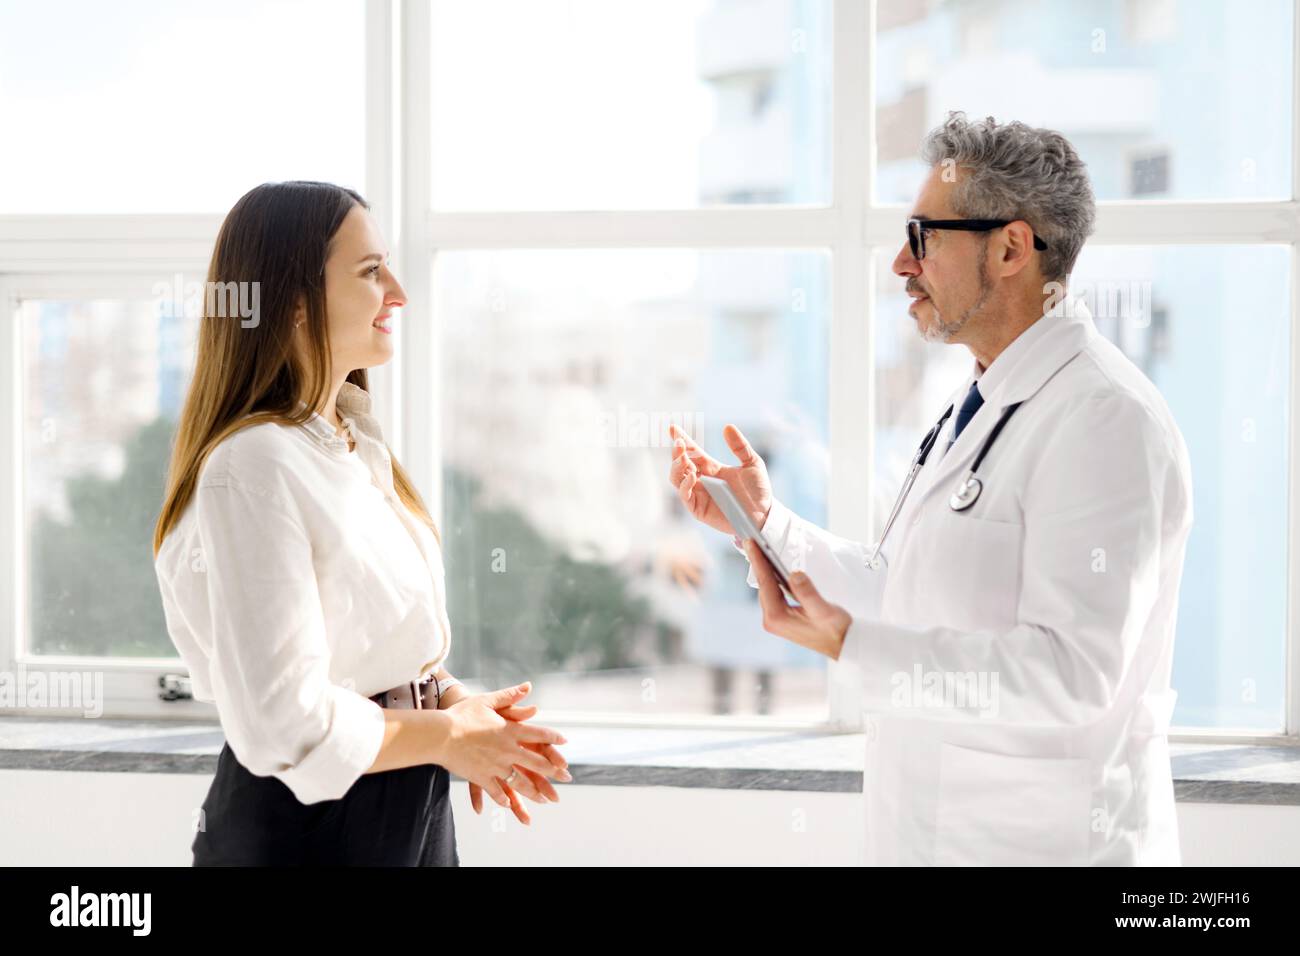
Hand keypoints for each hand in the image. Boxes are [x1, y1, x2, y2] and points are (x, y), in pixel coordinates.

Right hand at [441, 683, 568, 824]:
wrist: (440, 734)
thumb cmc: (461, 714)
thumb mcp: (487, 701)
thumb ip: (509, 696)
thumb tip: (528, 686)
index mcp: (510, 730)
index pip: (538, 734)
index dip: (553, 738)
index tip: (564, 742)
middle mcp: (507, 750)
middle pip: (535, 762)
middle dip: (552, 771)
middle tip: (564, 777)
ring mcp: (496, 766)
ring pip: (520, 782)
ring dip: (533, 791)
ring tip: (544, 799)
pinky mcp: (482, 777)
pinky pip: (496, 791)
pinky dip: (503, 798)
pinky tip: (508, 804)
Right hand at [668, 422, 771, 535]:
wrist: (764, 514)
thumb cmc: (758, 490)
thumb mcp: (752, 463)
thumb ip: (740, 446)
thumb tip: (728, 426)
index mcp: (711, 467)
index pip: (692, 451)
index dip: (682, 439)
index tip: (673, 427)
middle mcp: (702, 480)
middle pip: (680, 464)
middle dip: (677, 452)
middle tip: (679, 443)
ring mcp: (698, 494)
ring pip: (677, 478)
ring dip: (677, 467)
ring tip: (684, 458)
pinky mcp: (698, 509)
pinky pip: (685, 496)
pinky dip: (685, 485)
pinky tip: (692, 475)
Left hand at [745, 540, 850, 659]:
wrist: (844, 644)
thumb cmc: (836, 631)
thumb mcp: (824, 610)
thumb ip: (808, 593)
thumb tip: (795, 573)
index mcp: (778, 618)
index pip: (766, 583)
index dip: (758, 561)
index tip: (751, 543)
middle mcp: (772, 620)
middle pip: (763, 585)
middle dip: (758, 563)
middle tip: (753, 541)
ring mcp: (776, 619)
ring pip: (767, 589)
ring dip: (764, 570)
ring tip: (759, 550)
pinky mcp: (782, 617)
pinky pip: (774, 593)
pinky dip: (772, 579)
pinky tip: (773, 568)